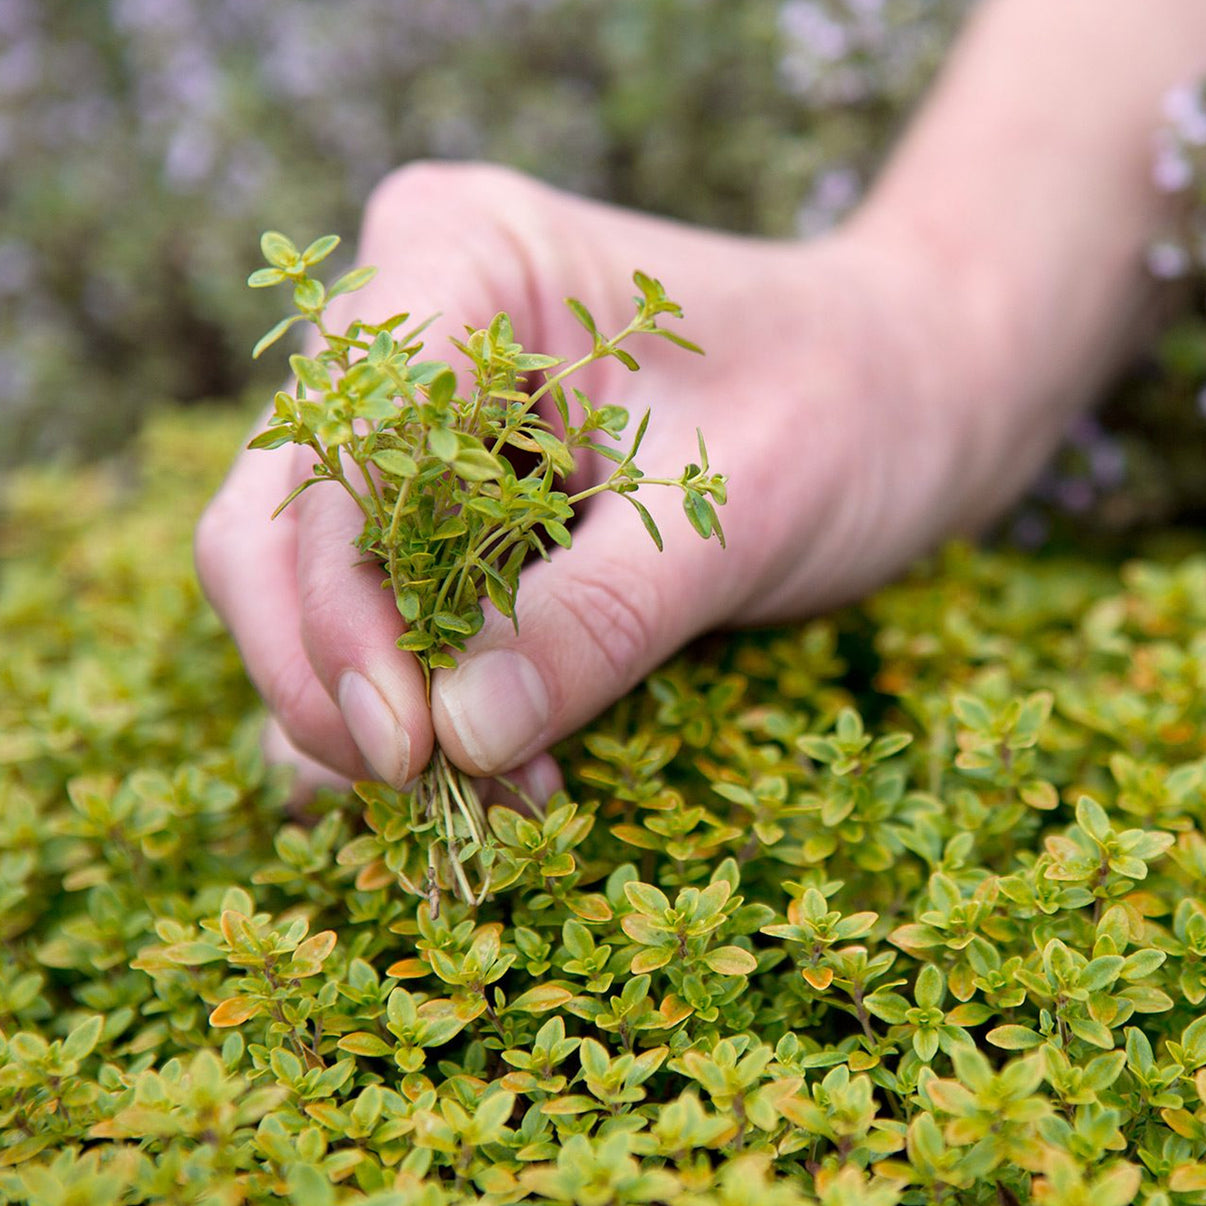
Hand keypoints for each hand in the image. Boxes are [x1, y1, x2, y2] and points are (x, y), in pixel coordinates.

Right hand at [195, 161, 1022, 797]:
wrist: (907, 388)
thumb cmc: (848, 402)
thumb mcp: (737, 508)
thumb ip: (596, 619)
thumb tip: (456, 740)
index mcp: (462, 256)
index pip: (339, 448)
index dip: (343, 608)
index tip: (409, 744)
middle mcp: (409, 325)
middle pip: (280, 520)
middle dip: (331, 668)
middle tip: (414, 781)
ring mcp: (418, 416)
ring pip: (307, 579)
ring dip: (367, 699)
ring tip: (480, 785)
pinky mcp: (447, 494)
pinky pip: (381, 606)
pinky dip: (415, 694)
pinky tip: (493, 759)